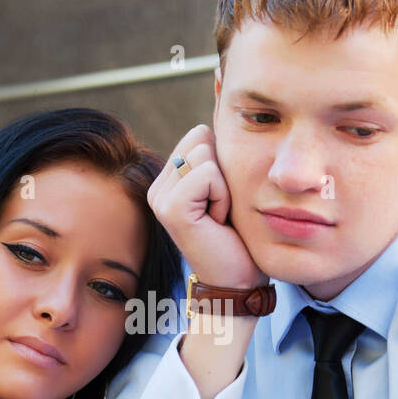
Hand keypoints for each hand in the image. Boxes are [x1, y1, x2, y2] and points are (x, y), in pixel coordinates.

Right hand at [148, 124, 267, 289]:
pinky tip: (217, 221)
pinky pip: (207, 174)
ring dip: (225, 185)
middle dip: (224, 172)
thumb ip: (217, 156)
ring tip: (220, 216)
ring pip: (205, 154)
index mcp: (168, 179)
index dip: (223, 162)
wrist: (238, 280)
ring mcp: (160, 198)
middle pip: (201, 138)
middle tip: (221, 209)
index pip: (199, 134)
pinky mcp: (171, 208)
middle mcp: (158, 186)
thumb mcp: (227, 187)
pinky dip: (223, 196)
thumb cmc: (239, 235)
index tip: (222, 199)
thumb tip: (222, 118)